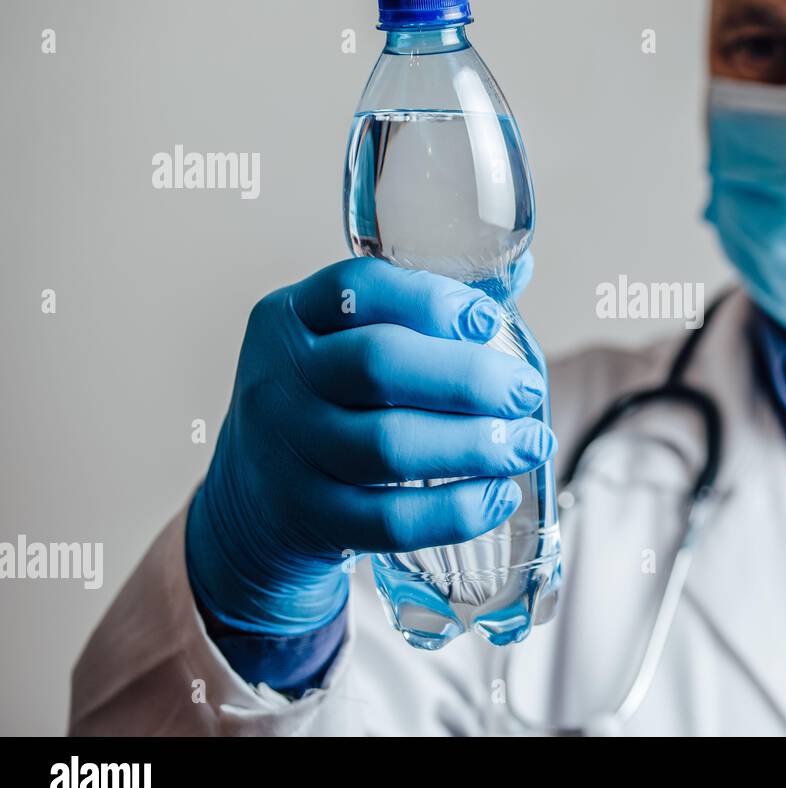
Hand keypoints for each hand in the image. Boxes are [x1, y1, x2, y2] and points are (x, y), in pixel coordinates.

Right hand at [185, 256, 553, 633]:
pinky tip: (500, 494)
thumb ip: (419, 311)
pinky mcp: (308, 518)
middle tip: (528, 390)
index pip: (358, 287)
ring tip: (531, 443)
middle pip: (380, 365)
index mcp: (289, 317)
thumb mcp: (339, 345)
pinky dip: (456, 510)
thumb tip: (522, 268)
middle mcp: (280, 379)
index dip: (432, 299)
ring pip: (390, 446)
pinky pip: (390, 519)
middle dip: (470, 377)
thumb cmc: (326, 404)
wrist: (252, 504)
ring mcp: (287, 453)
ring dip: (476, 444)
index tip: (490, 320)